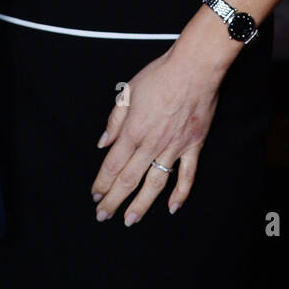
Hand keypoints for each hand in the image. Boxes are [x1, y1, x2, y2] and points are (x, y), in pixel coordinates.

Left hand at [90, 44, 222, 224]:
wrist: (194, 69)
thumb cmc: (160, 76)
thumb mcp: (127, 92)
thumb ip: (114, 120)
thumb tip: (103, 143)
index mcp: (133, 130)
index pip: (112, 164)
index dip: (102, 182)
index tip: (95, 195)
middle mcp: (151, 143)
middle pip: (128, 178)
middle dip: (114, 200)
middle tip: (103, 215)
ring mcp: (173, 147)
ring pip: (155, 183)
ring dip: (141, 204)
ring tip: (130, 220)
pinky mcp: (192, 146)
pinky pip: (186, 175)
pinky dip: (180, 193)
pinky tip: (171, 207)